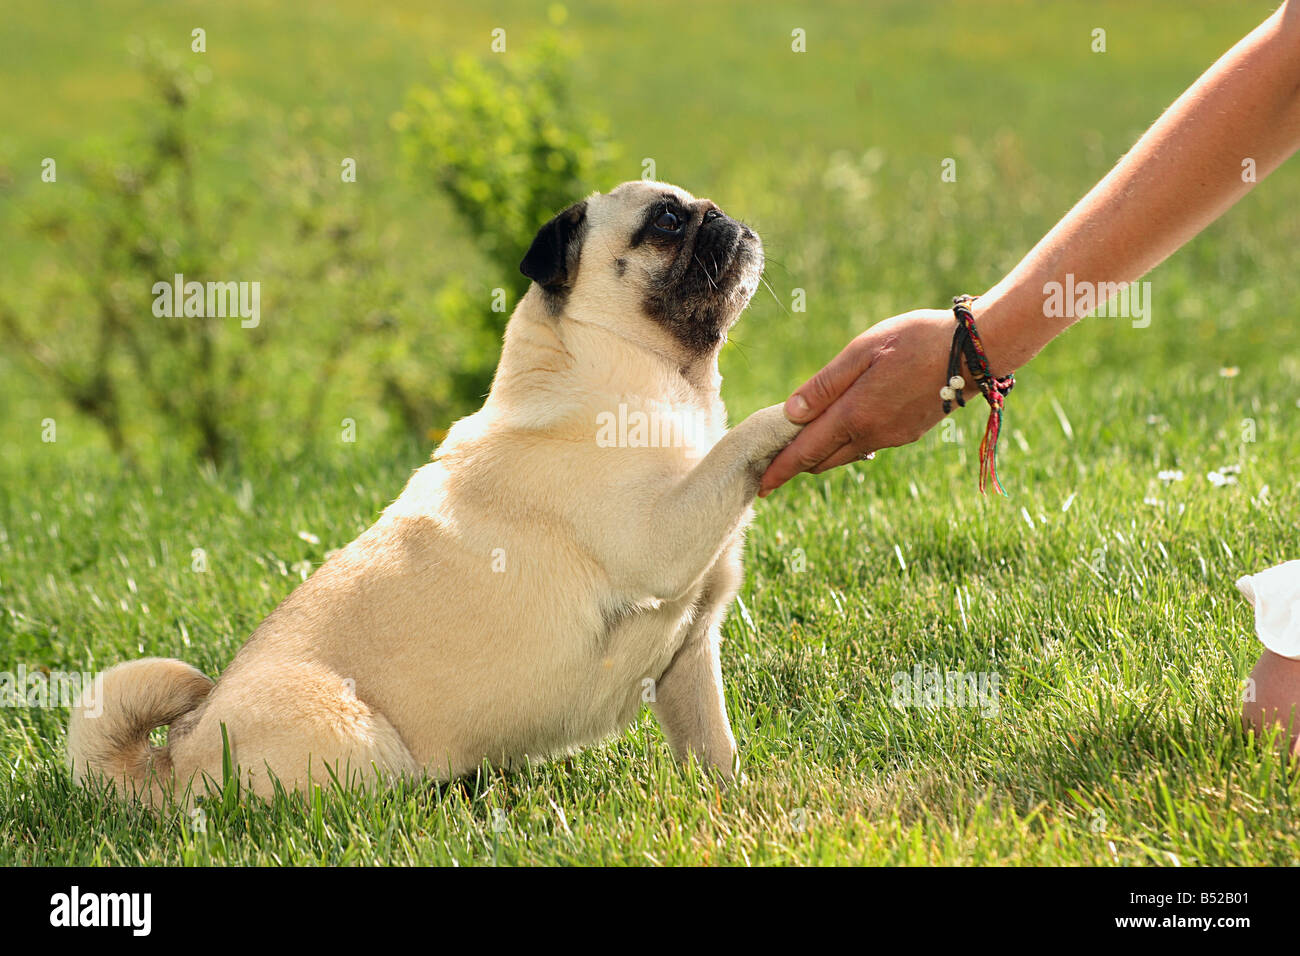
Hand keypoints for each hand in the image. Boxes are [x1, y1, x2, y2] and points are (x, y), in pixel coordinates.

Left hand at [759, 309, 960, 495]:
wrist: (975, 351)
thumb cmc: (915, 340)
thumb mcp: (862, 352)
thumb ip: (824, 385)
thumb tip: (790, 414)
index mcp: (854, 416)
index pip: (806, 452)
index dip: (780, 470)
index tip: (761, 486)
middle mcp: (872, 435)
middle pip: (822, 460)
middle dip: (796, 463)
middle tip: (772, 460)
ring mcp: (893, 438)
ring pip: (845, 454)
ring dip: (822, 450)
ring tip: (803, 438)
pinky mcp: (908, 434)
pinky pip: (867, 445)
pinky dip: (847, 440)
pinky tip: (845, 421)